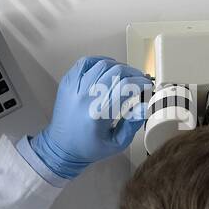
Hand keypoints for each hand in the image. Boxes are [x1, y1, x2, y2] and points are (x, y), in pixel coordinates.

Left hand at [30, 56, 151, 178]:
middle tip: (139, 78)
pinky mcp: (67, 83)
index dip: (140, 82)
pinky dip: (98, 61)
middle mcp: (85, 97)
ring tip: (125, 74)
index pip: (125, 87)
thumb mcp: (116, 143)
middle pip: (115, 72)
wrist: (61, 147)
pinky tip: (107, 67)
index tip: (147, 85)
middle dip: (132, 72)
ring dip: (118, 66)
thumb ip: (132, 124)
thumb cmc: (89, 147)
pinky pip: (84, 63)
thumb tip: (144, 106)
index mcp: (98, 113)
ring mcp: (74, 88)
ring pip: (101, 64)